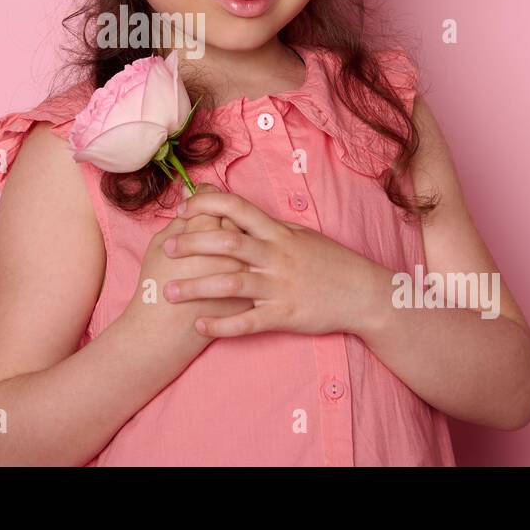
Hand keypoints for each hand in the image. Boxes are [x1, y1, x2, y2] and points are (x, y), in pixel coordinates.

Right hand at [121, 184, 252, 344]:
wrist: (163, 332)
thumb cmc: (155, 285)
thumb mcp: (159, 245)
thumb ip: (181, 220)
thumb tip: (194, 198)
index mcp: (206, 230)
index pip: (216, 199)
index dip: (205, 199)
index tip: (196, 208)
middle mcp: (230, 247)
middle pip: (236, 219)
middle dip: (221, 220)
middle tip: (206, 230)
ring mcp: (244, 271)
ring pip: (249, 244)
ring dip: (234, 245)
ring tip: (215, 254)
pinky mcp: (251, 293)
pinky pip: (253, 271)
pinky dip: (241, 267)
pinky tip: (224, 272)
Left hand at [164, 189, 387, 338]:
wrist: (363, 294)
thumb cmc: (330, 262)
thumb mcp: (301, 235)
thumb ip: (269, 226)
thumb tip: (237, 211)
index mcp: (278, 232)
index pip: (237, 208)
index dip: (207, 204)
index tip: (184, 207)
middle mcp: (276, 255)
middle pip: (226, 242)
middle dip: (192, 243)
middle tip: (165, 248)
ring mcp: (279, 286)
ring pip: (230, 282)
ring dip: (196, 286)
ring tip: (168, 292)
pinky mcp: (285, 315)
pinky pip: (248, 322)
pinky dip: (221, 325)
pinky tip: (199, 326)